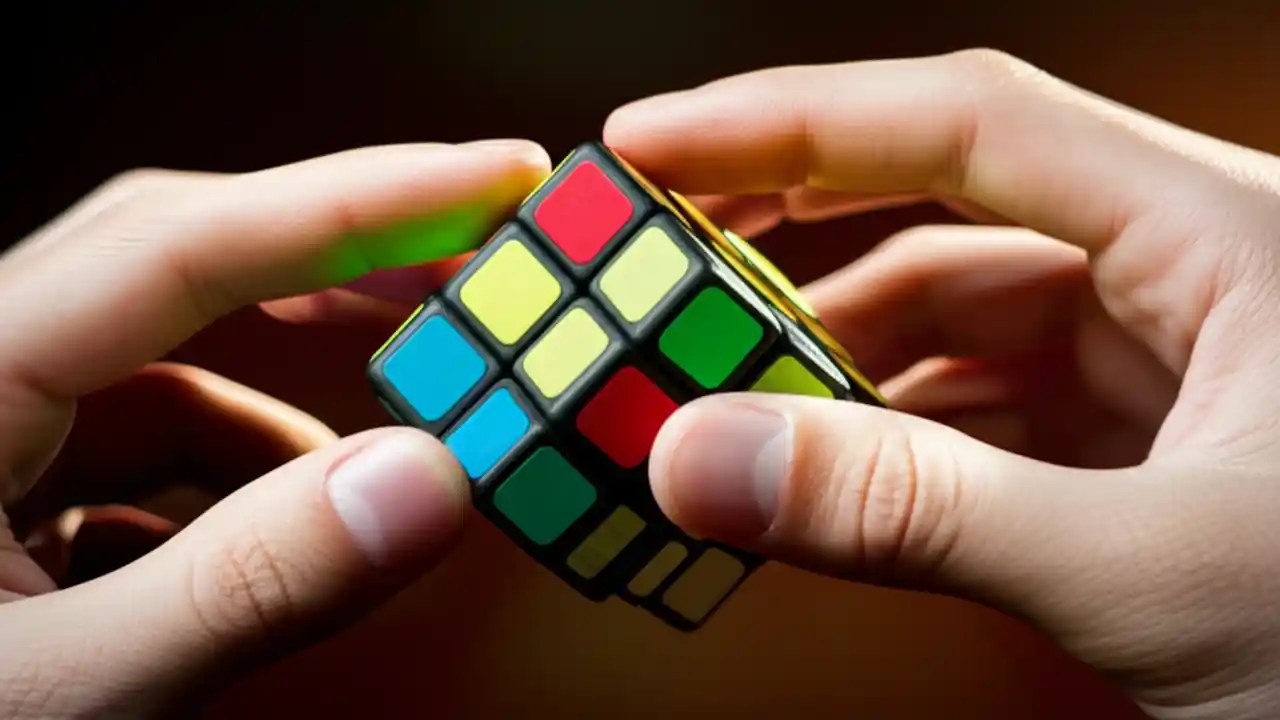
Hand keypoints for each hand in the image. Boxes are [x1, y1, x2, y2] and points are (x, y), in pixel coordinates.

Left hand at [0, 140, 549, 716]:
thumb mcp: (56, 693)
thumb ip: (243, 586)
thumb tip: (423, 485)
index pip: (186, 244)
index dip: (360, 198)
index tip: (491, 178)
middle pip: (183, 258)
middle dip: (342, 259)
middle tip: (472, 267)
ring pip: (169, 367)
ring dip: (290, 406)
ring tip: (385, 459)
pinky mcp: (0, 489)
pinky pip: (140, 449)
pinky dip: (226, 482)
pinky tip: (255, 543)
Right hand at [606, 50, 1279, 718]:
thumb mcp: (1151, 570)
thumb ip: (914, 511)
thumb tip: (703, 460)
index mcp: (1229, 236)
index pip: (966, 124)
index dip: (791, 121)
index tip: (655, 146)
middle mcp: (1199, 278)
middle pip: (952, 222)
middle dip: (797, 252)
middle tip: (666, 277)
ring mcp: (1179, 368)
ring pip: (967, 331)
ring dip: (840, 369)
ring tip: (727, 406)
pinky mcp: (1163, 453)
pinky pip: (999, 415)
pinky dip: (903, 440)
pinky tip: (831, 472)